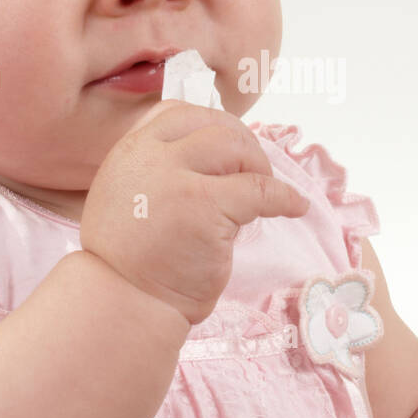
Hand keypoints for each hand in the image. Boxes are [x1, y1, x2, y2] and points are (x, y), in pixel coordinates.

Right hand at [79, 101, 310, 325]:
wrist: (123, 303)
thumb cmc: (131, 261)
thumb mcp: (129, 197)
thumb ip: (158, 172)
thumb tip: (214, 158)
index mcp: (129, 151)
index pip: (178, 114)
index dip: (213, 126)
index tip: (231, 149)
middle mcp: (149, 156)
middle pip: (213, 126)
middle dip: (243, 146)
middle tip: (254, 175)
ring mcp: (176, 179)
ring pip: (235, 148)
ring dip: (259, 167)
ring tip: (264, 195)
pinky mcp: (204, 206)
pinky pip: (259, 189)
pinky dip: (284, 197)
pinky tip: (294, 207)